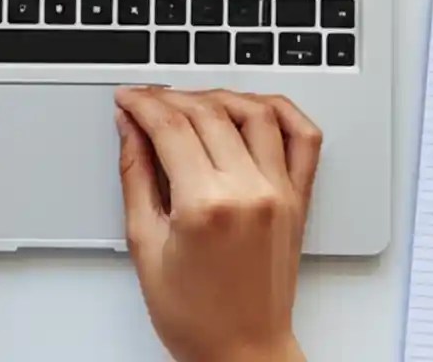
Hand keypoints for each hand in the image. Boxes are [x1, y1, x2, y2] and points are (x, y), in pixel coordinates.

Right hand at [114, 88, 322, 361]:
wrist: (242, 351)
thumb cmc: (193, 314)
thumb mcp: (144, 243)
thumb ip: (136, 176)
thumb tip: (130, 129)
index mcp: (205, 205)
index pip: (171, 126)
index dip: (143, 103)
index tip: (128, 98)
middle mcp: (249, 191)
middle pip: (208, 113)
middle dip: (171, 97)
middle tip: (148, 99)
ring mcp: (280, 191)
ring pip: (254, 112)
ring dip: (218, 96)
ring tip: (191, 101)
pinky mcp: (299, 198)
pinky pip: (303, 136)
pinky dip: (280, 110)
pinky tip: (253, 106)